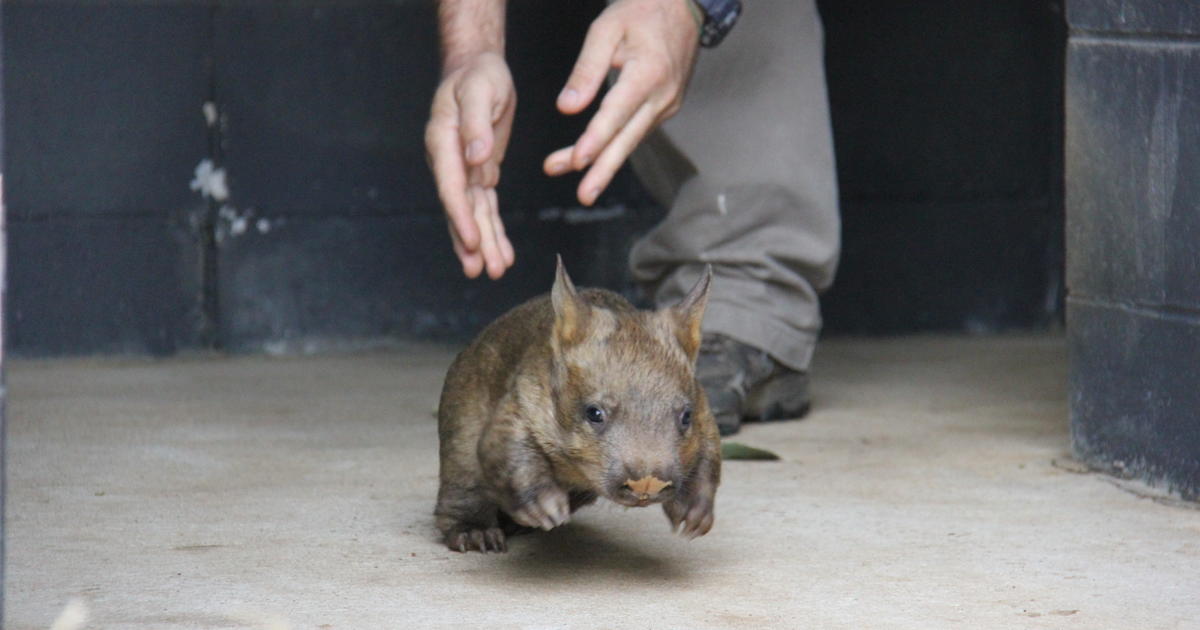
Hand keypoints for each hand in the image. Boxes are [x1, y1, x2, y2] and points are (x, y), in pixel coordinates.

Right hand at [425, 51, 516, 278]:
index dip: (460, 216)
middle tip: (482, 270)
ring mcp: (462, 170)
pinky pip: (486, 207)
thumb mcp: (480, 90)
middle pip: (459, 208)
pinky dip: (493, 230)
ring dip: (484, 243)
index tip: (471, 241)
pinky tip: (503, 253)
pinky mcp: (478, 174)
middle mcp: (448, 162)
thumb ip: (476, 123)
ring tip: (495, 271)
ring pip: (473, 213)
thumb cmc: (477, 75)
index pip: (452, 186)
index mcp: (442, 142)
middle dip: (471, 241)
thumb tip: (477, 156)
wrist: (476, 68)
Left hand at [544, 0, 699, 205]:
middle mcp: (662, 95)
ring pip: (631, 140)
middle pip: (628, 139)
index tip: (577, 160)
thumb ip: (586, 70)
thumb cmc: (641, 11)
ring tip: (580, 188)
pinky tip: (597, 161)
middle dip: (604, 170)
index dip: (596, 138)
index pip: (617, 113)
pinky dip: (617, 148)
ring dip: (605, 164)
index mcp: (648, 73)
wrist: (683, 6)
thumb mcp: (606, 29)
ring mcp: (667, 105)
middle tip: (584, 195)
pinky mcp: (665, 108)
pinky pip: (638, 132)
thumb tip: (566, 108)